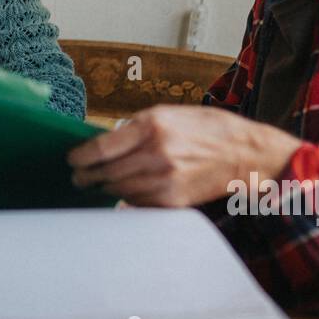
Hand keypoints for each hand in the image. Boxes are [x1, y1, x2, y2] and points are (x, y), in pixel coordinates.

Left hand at [66, 105, 302, 206]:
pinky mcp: (173, 201)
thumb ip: (136, 128)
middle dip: (87, 177)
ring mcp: (165, 180)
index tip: (71, 160)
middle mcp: (156, 154)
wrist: (246, 154)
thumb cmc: (208, 128)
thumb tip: (104, 143)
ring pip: (119, 190)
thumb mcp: (170, 114)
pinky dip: (128, 198)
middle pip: (106, 173)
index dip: (80, 157)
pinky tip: (125, 193)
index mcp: (152, 126)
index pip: (101, 148)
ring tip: (98, 185)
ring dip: (105, 189)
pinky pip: (139, 203)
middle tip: (78, 178)